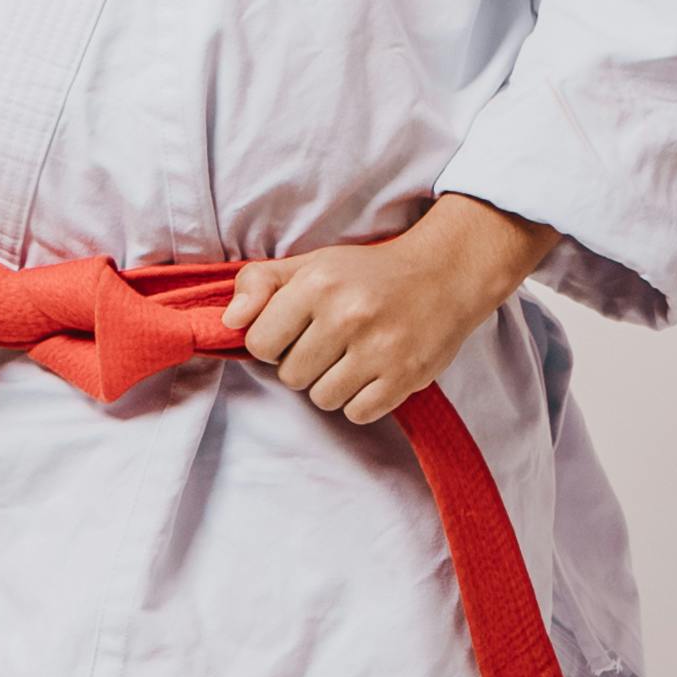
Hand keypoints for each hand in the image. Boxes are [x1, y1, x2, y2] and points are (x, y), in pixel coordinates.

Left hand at [229, 194, 562, 425]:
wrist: (446, 275)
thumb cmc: (369, 273)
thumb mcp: (311, 264)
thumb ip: (259, 283)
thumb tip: (230, 322)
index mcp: (318, 284)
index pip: (261, 344)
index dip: (274, 343)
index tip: (297, 332)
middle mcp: (348, 315)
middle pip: (291, 376)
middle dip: (305, 365)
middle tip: (331, 344)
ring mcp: (380, 348)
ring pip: (323, 399)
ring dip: (332, 386)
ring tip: (352, 360)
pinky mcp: (406, 376)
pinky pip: (358, 413)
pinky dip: (360, 401)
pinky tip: (372, 374)